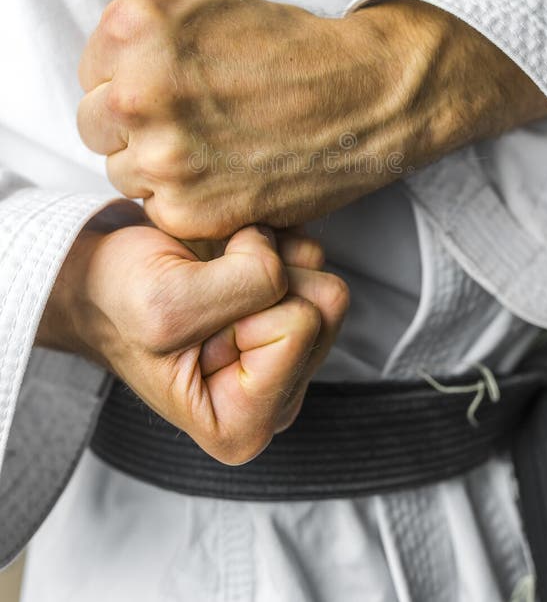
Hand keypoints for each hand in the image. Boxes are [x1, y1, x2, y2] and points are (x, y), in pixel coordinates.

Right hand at [37, 222, 347, 462]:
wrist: (100, 273)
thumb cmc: (120, 297)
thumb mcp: (167, 304)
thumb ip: (245, 285)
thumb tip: (293, 260)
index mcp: (245, 423)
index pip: (300, 328)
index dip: (245, 300)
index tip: (195, 308)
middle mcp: (279, 394)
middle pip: (326, 305)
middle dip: (266, 274)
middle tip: (209, 281)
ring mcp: (290, 354)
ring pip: (323, 278)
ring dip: (267, 255)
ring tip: (216, 269)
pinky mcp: (291, 313)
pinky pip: (312, 259)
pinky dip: (271, 243)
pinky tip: (230, 256)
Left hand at [77, 0, 546, 238]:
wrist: (365, 95)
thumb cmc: (291, 49)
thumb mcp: (207, 7)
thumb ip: (143, 36)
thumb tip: (102, 73)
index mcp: (135, 26)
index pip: (91, 70)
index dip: (131, 81)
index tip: (174, 88)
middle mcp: (137, 90)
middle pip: (95, 123)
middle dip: (135, 125)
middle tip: (193, 122)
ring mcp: (161, 154)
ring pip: (123, 171)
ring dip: (159, 166)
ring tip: (217, 148)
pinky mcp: (187, 209)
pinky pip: (158, 209)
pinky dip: (188, 201)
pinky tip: (230, 176)